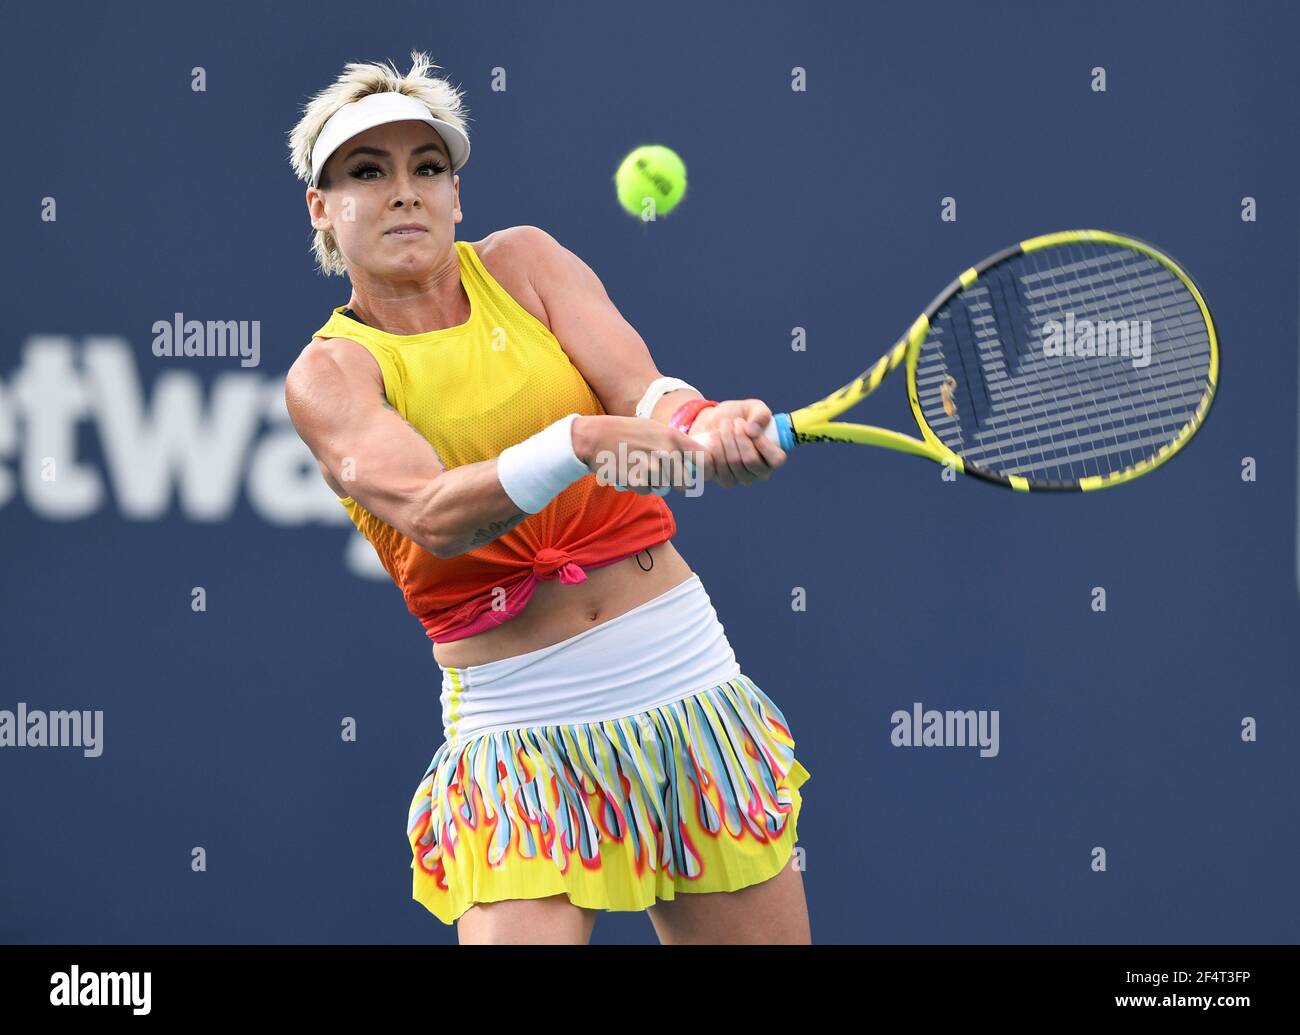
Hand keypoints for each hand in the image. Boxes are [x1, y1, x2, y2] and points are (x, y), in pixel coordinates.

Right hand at [573, 415, 708, 495]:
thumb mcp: (654, 428)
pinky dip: (640, 486)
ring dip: (655, 484)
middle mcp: (665, 451)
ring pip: (665, 488)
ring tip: (642, 470)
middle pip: (684, 482)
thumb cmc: (627, 432)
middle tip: (661, 475)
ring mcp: (651, 466)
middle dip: (675, 483)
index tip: (702, 475)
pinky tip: (630, 473)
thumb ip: (675, 442)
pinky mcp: (637, 479)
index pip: (703, 458)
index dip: (705, 469)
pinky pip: (647, 491)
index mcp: (672, 437)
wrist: (595, 437)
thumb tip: (698, 457)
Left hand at [685, 399, 786, 487]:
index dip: (764, 444)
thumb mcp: (754, 408)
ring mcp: (737, 479)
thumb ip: (761, 414)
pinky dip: (707, 453)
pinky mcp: (717, 478)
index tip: (750, 428)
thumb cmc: (739, 416)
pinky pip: (711, 470)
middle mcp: (757, 473)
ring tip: (721, 426)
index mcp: (772, 459)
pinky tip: (706, 440)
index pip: (776, 460)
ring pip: (731, 463)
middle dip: (738, 437)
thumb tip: (753, 430)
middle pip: (750, 460)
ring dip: (723, 440)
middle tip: (730, 422)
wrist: (712, 421)